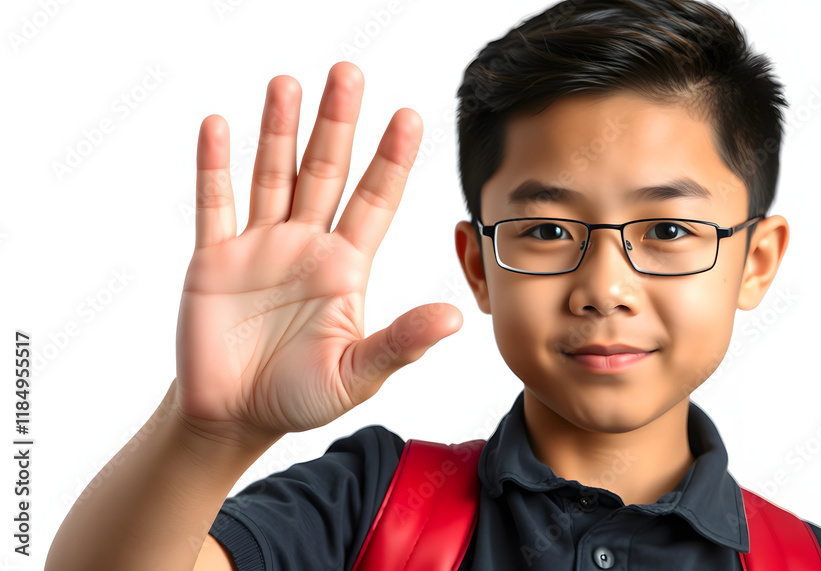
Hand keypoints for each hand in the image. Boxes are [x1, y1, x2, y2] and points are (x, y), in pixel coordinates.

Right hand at [174, 62, 461, 442]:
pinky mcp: (213, 259)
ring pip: (272, 175)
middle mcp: (306, 245)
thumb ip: (399, 343)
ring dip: (278, 130)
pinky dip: (215, 167)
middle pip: (325, 171)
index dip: (392, 159)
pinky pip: (215, 204)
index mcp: (345, 267)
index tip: (411, 116)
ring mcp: (259, 247)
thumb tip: (454, 319)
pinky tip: (220, 127)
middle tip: (348, 74)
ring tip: (289, 84)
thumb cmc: (301, 397)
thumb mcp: (356, 375)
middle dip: (337, 123)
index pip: (375, 200)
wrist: (235, 417)